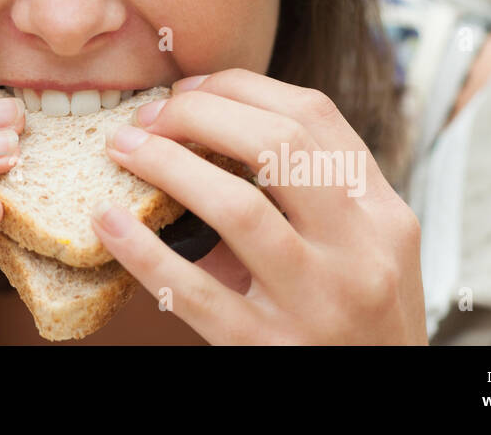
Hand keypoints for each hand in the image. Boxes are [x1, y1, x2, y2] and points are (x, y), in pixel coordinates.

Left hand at [90, 69, 426, 343]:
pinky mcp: (268, 349)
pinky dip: (142, 250)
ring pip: (239, 208)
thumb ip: (306, 197)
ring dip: (168, 165)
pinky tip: (106, 222)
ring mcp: (319, 302)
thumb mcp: (360, 253)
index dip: (240, 88)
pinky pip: (194, 291)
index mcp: (383, 214)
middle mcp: (360, 252)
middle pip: (279, 144)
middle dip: (200, 114)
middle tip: (150, 117)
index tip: (188, 90)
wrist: (381, 409)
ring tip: (125, 150)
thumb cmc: (356, 324)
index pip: (314, 115)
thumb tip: (199, 136)